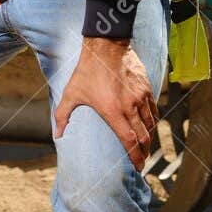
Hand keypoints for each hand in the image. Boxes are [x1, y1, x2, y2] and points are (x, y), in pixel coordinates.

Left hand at [53, 37, 159, 169]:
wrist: (106, 45)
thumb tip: (58, 135)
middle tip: (142, 161)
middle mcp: (130, 106)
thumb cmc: (87, 70)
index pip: (129, 140)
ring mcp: (140, 96)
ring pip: (151, 124)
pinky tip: (149, 126)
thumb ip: (62, 115)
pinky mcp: (146, 87)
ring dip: (150, 138)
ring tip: (146, 147)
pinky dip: (153, 121)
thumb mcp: (71, 93)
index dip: (135, 156)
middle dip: (144, 152)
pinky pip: (153, 109)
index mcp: (112, 111)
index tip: (137, 167)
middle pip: (144, 136)